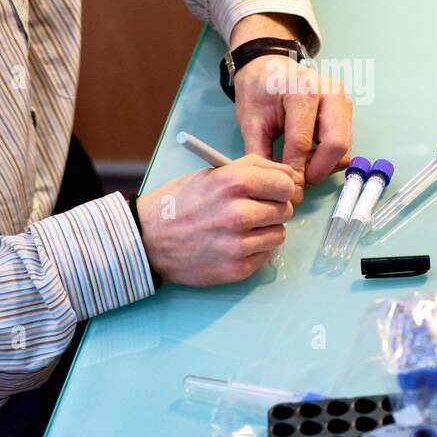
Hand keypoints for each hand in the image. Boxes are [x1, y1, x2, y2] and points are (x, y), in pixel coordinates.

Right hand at [135, 155, 296, 285]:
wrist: (148, 240)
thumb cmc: (180, 202)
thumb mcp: (212, 173)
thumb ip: (252, 168)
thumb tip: (288, 175)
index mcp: (233, 182)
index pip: (285, 184)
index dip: (281, 187)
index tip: (273, 191)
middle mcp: (238, 212)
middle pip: (285, 210)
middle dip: (274, 208)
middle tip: (254, 209)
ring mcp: (239, 244)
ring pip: (279, 234)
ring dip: (266, 230)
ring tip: (242, 227)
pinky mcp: (238, 268)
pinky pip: (266, 254)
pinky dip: (256, 249)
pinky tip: (235, 243)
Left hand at [234, 56, 351, 203]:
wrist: (268, 65)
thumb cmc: (258, 90)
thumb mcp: (250, 122)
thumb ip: (261, 155)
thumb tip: (275, 187)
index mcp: (301, 91)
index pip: (301, 143)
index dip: (294, 173)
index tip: (286, 191)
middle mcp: (329, 92)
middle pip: (336, 145)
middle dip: (317, 171)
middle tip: (299, 182)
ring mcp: (342, 99)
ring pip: (344, 147)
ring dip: (324, 165)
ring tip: (300, 166)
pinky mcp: (346, 107)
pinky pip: (345, 142)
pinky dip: (329, 156)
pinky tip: (309, 154)